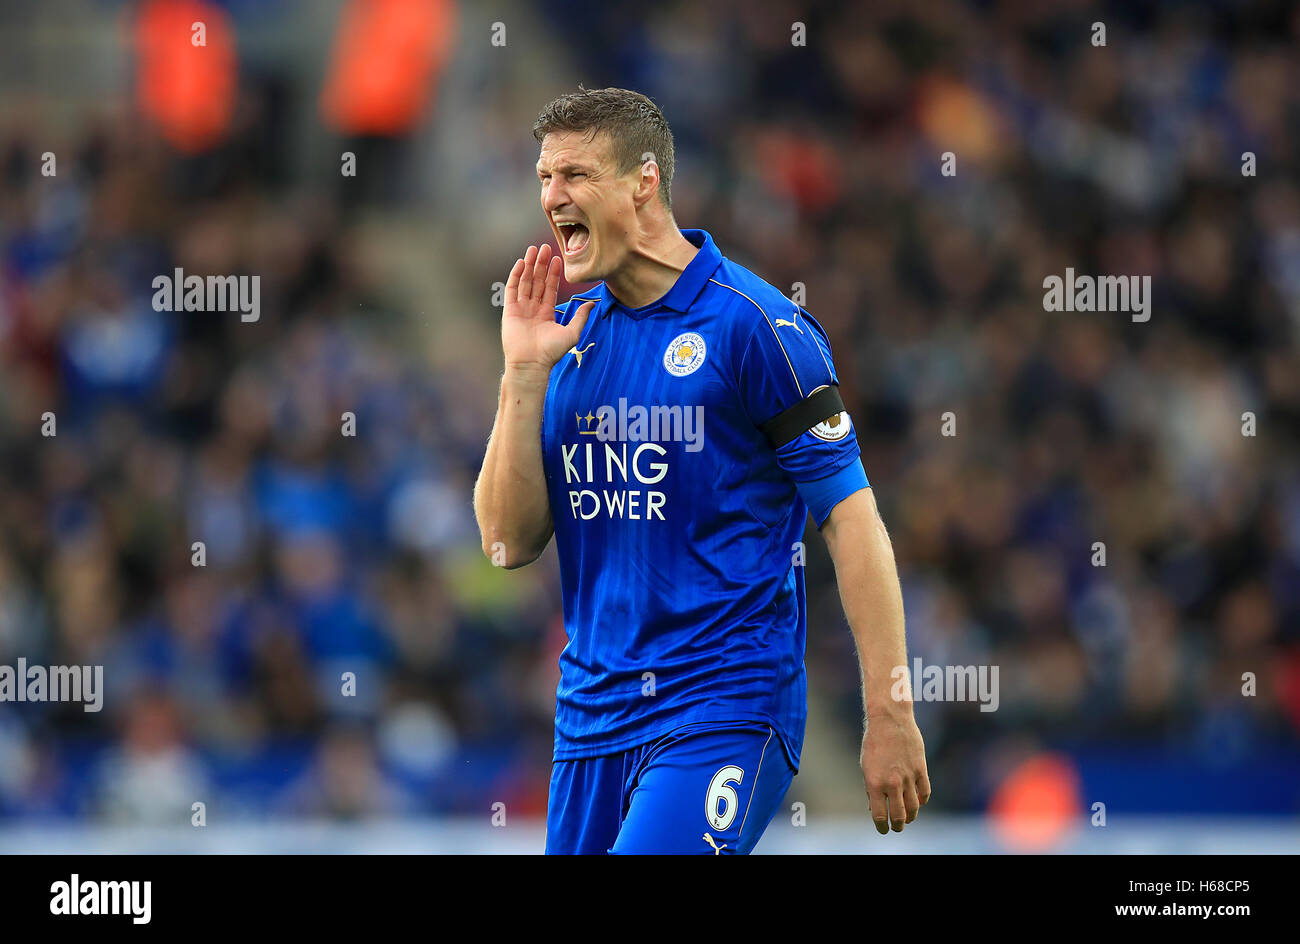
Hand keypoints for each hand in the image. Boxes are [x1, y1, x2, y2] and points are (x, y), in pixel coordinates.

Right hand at [502, 243, 594, 373]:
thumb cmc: (551, 352)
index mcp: (547, 313)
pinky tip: (522, 262)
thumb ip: (581, 317)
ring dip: (530, 265)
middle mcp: (533, 309)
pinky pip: (513, 289)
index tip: (558, 259)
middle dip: (542, 265)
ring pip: (526, 282)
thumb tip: (592, 303)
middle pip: (538, 281)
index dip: (554, 274)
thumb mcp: (572, 333)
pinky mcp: (509, 310)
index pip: (550, 288)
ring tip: (534, 249)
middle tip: (546, 247)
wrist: (532, 363)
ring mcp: (521, 309)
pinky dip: (517, 275)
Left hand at [861, 709, 930, 833]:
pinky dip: (922, 801)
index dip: (882, 827)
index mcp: (874, 783)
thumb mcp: (866, 766)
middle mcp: (892, 783)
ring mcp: (908, 777)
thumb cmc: (874, 742)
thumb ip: (870, 788)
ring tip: (908, 819)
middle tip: (897, 828)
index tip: (883, 830)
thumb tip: (874, 809)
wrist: (889, 720)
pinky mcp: (921, 769)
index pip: (880, 816)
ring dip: (911, 817)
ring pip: (914, 807)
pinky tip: (918, 802)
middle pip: (898, 815)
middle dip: (897, 826)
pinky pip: (925, 792)